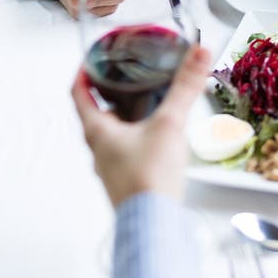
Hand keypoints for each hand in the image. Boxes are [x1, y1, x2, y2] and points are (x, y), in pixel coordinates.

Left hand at [71, 44, 210, 205]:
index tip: (92, 58)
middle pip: (97, 112)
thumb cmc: (149, 178)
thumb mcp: (169, 123)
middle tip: (127, 74)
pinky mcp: (127, 179)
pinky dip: (138, 134)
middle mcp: (99, 149)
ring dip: (127, 113)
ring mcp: (112, 166)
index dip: (84, 72)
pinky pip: (128, 149)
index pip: (78, 93)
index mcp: (97, 131)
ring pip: (114, 131)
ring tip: (148, 98)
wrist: (154, 225)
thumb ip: (184, 86)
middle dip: (112, 91)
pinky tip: (159, 133)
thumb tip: (198, 53)